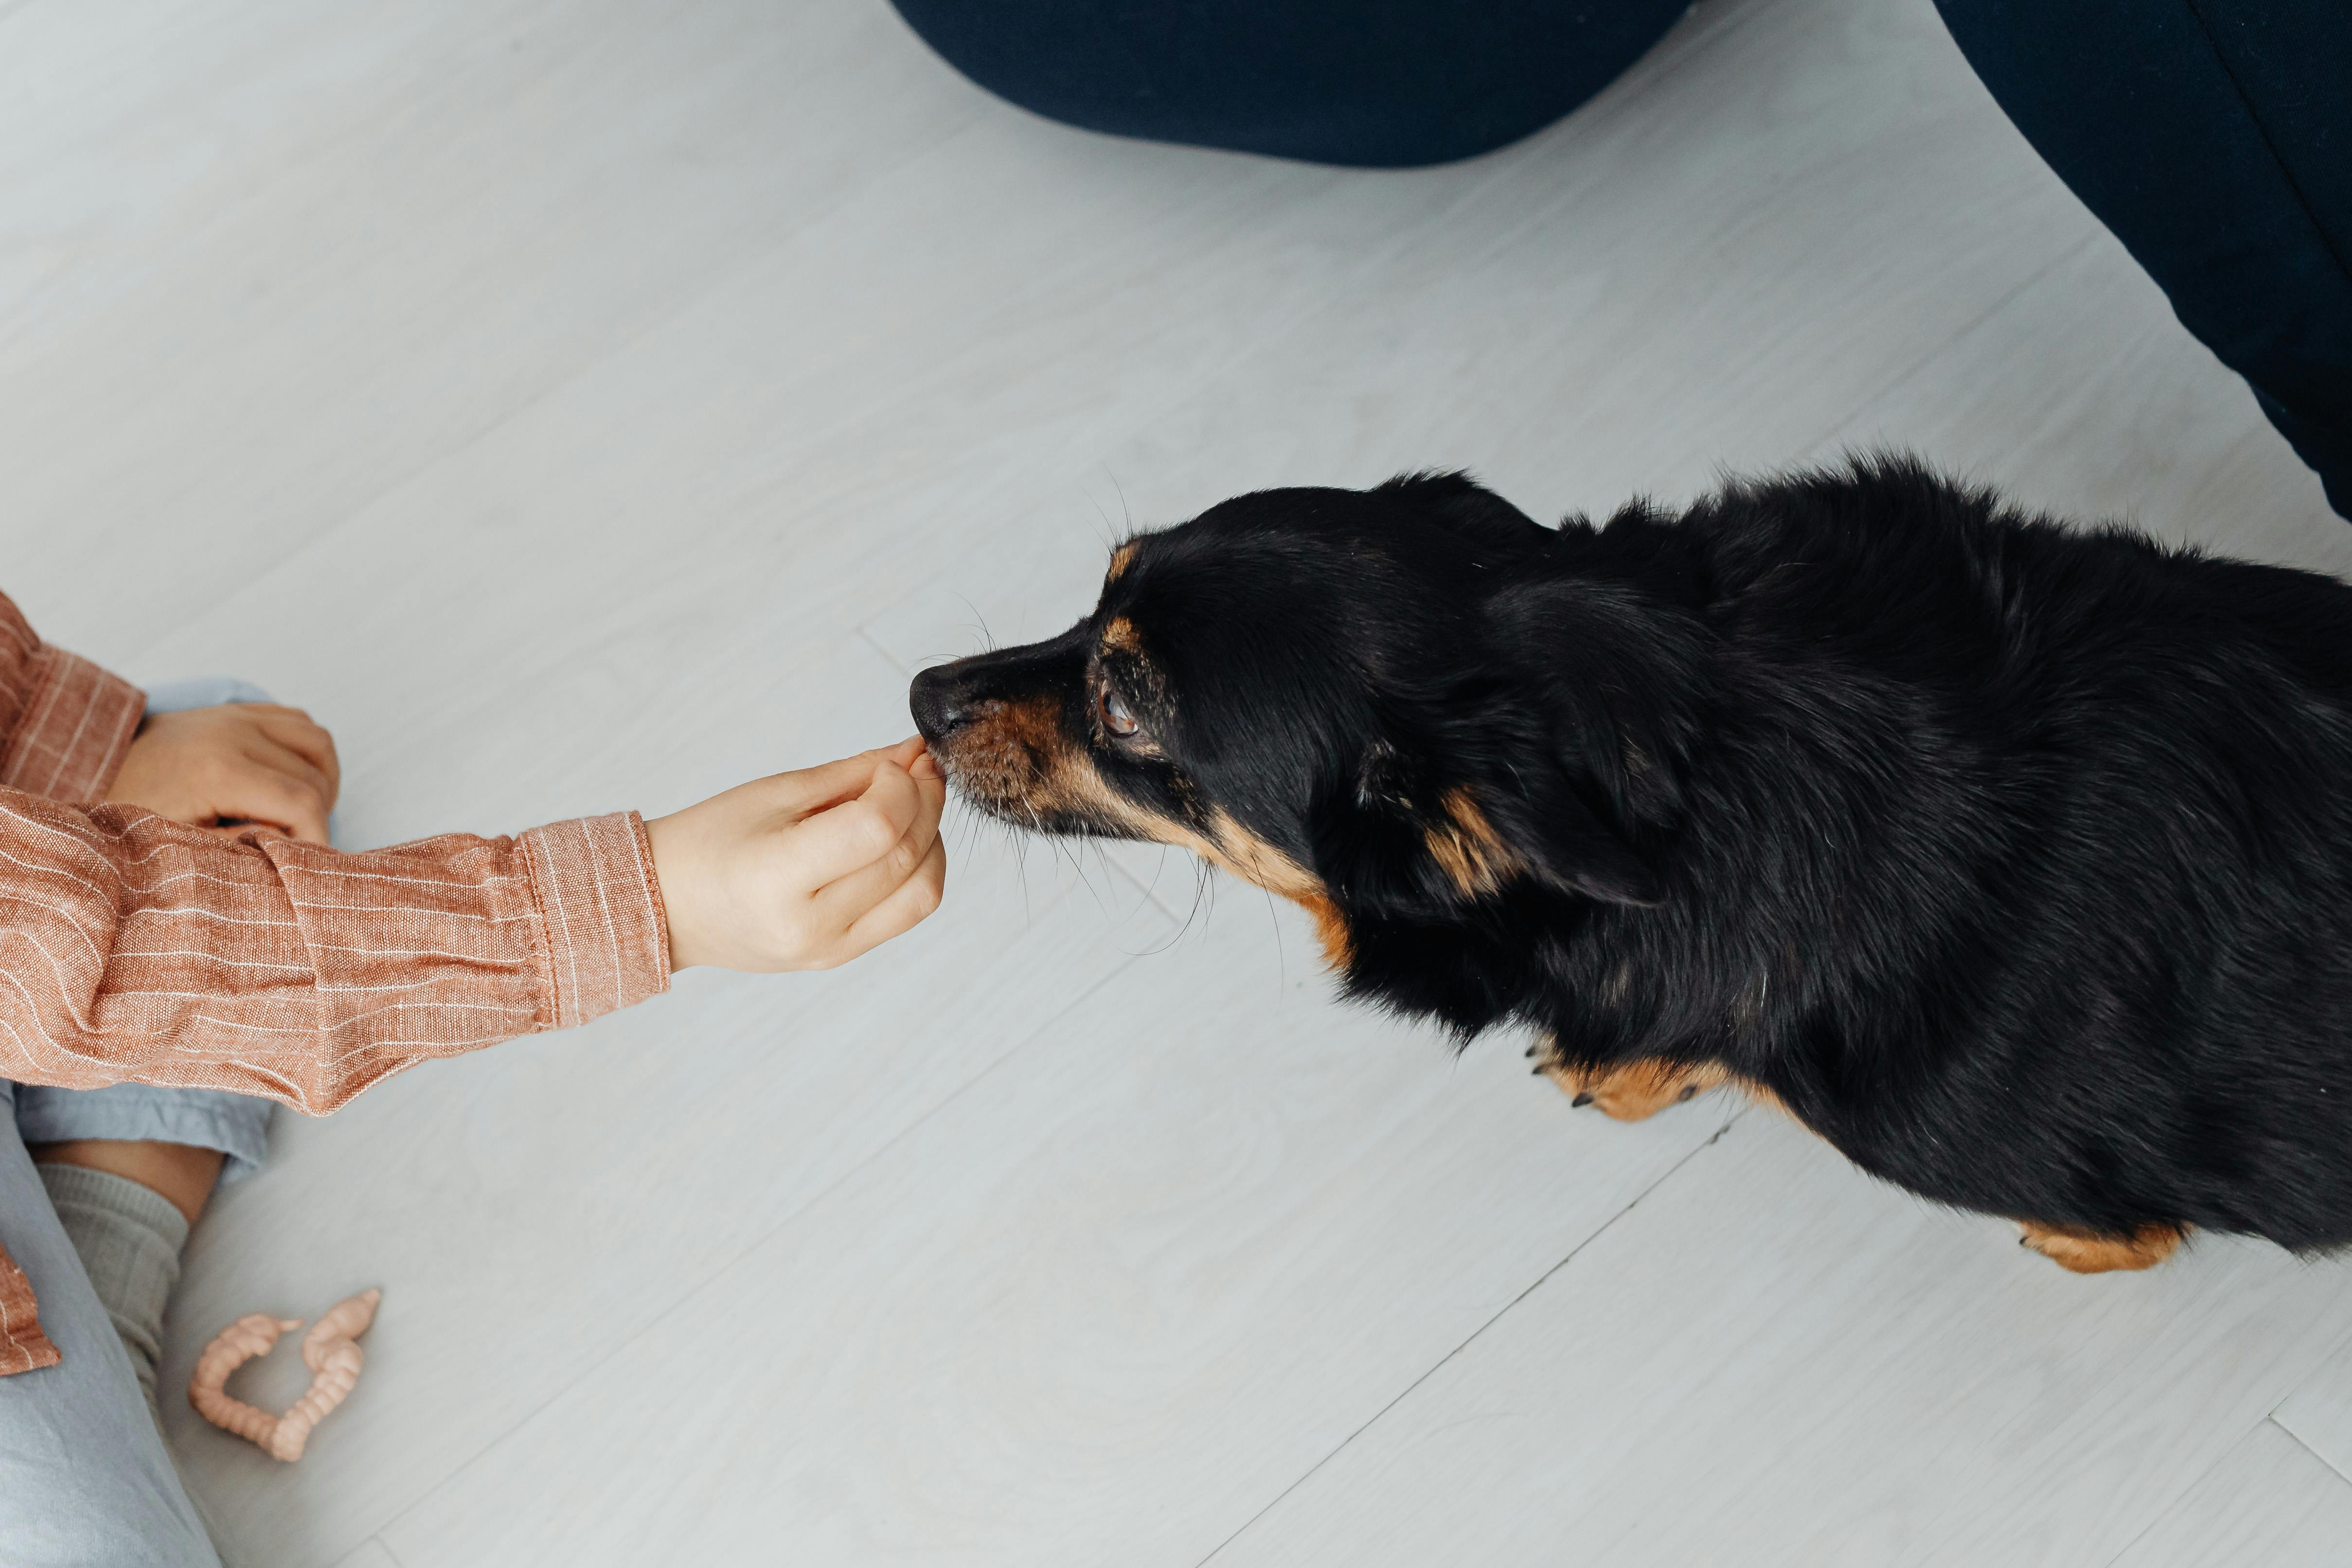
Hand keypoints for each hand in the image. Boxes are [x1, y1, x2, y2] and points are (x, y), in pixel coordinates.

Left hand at [107, 703, 339, 843]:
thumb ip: (239, 849)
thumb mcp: (177, 844)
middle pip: (314, 778)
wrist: (93, 765)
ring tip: (303, 814)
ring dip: (323, 782)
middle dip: (318, 819)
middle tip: (298, 848)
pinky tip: (294, 780)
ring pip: (318, 743)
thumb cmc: (131, 812)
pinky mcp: (237, 710)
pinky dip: (309, 753)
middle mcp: (234, 734)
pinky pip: (299, 722)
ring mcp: (237, 716)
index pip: (302, 803)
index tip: (306, 867)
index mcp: (218, 771)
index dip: (318, 840)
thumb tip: (292, 847)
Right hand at [645, 737, 947, 971]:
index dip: (902, 786)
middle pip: (907, 858)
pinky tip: (896, 844)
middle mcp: (809, 924)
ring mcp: (829, 949)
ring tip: (910, 809)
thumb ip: (855, 774)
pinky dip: (916, 872)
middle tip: (918, 771)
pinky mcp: (840, 957)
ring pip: (923, 894)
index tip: (896, 762)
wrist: (669, 905)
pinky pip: (906, 914)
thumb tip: (914, 753)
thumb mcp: (776, 792)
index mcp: (777, 876)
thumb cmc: (709, 842)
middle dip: (927, 804)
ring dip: (932, 841)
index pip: (877, 829)